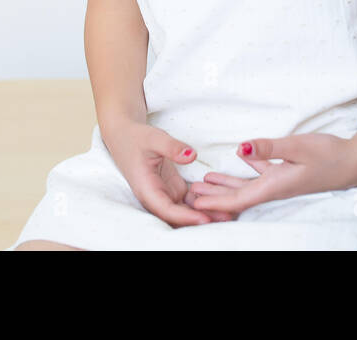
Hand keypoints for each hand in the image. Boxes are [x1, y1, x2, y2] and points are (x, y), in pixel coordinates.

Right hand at [100, 120, 236, 226]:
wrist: (126, 136)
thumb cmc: (136, 138)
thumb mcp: (153, 138)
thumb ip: (171, 147)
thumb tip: (191, 155)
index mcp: (146, 188)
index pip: (166, 209)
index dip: (186, 217)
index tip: (205, 219)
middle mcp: (156, 197)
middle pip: (179, 216)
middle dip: (201, 220)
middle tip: (227, 217)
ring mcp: (165, 194)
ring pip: (186, 212)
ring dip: (206, 213)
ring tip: (231, 213)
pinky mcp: (173, 190)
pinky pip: (190, 201)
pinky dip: (205, 203)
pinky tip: (224, 203)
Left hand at [188, 133, 356, 215]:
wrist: (356, 161)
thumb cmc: (329, 155)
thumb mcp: (297, 147)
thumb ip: (269, 148)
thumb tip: (240, 150)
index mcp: (274, 186)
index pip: (239, 200)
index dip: (216, 203)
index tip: (195, 203)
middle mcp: (275, 187)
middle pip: (238, 197)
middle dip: (214, 197)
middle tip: (189, 195)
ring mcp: (282, 181)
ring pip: (247, 186)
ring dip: (226, 185)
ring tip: (205, 182)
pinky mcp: (288, 172)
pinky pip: (261, 174)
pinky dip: (246, 171)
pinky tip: (239, 162)